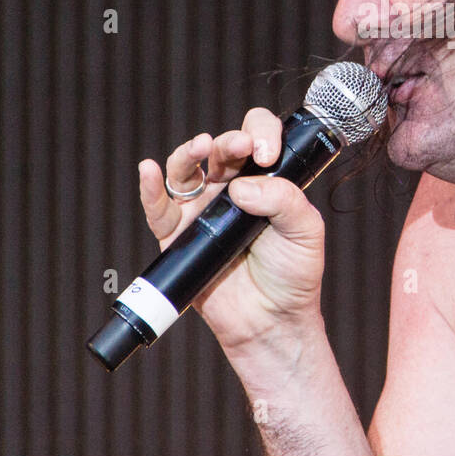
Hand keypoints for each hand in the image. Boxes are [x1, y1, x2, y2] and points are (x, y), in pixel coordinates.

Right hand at [137, 108, 326, 350]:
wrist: (272, 321)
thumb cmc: (293, 275)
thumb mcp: (305, 230)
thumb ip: (285, 200)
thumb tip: (241, 187)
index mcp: (264, 181)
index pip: (257, 138)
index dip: (262, 134)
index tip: (269, 155)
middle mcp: (230, 190)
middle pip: (220, 149)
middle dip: (230, 141)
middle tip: (243, 147)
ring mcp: (202, 211)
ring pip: (185, 169)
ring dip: (188, 152)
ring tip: (201, 145)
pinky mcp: (179, 236)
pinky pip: (158, 208)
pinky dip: (150, 187)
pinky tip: (149, 170)